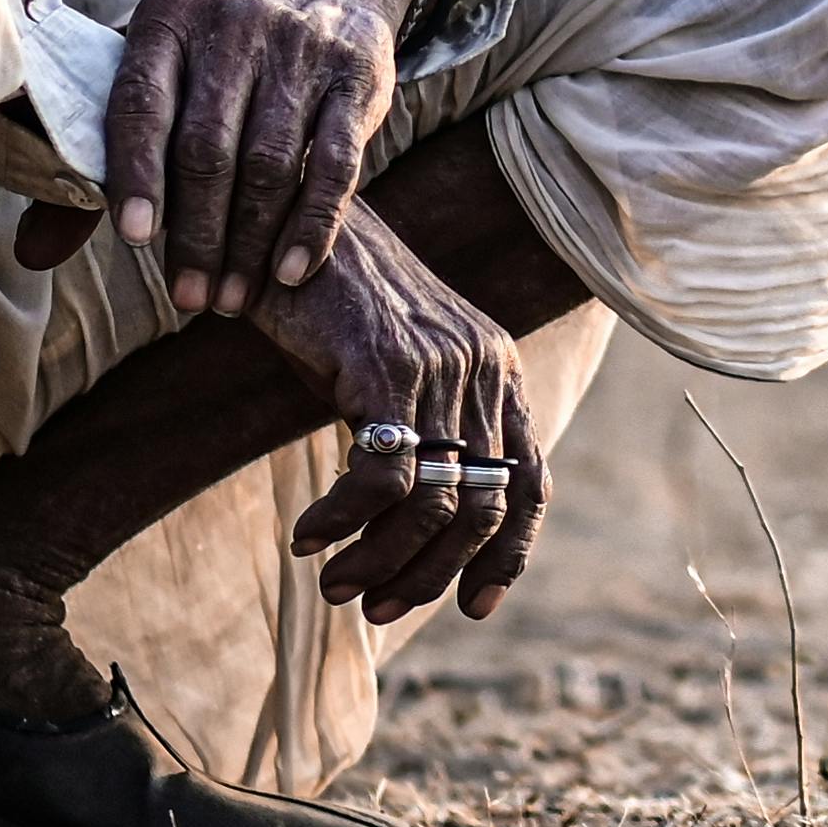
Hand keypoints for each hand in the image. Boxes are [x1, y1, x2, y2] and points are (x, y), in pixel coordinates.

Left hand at [93, 0, 417, 313]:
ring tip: (230, 300)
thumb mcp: (154, 81)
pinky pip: (335, 163)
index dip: (137, 174)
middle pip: (209, 145)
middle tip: (188, 299)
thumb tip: (32, 255)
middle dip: (197, 232)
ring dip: (249, 242)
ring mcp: (301, 49)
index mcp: (166, 22)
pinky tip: (292, 271)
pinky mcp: (355, 78)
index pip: (142, 102)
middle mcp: (233, 26)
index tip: (136, 240)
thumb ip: (98, 164)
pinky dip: (313, 225)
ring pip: (271, 161)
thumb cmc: (210, 63)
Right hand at [246, 210, 550, 622]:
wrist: (296, 218)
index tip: (475, 608)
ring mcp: (441, 368)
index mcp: (497, 372)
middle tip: (376, 608)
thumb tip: (415, 526)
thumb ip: (424, 430)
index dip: (509, 553)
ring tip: (335, 585)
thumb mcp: (398, 371)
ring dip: (382, 562)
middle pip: (485, 507)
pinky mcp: (387, 368)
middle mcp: (483, 370)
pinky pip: (381, 479)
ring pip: (435, 504)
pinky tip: (306, 536)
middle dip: (433, 575)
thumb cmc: (336, 305)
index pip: (531, 481)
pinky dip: (342, 521)